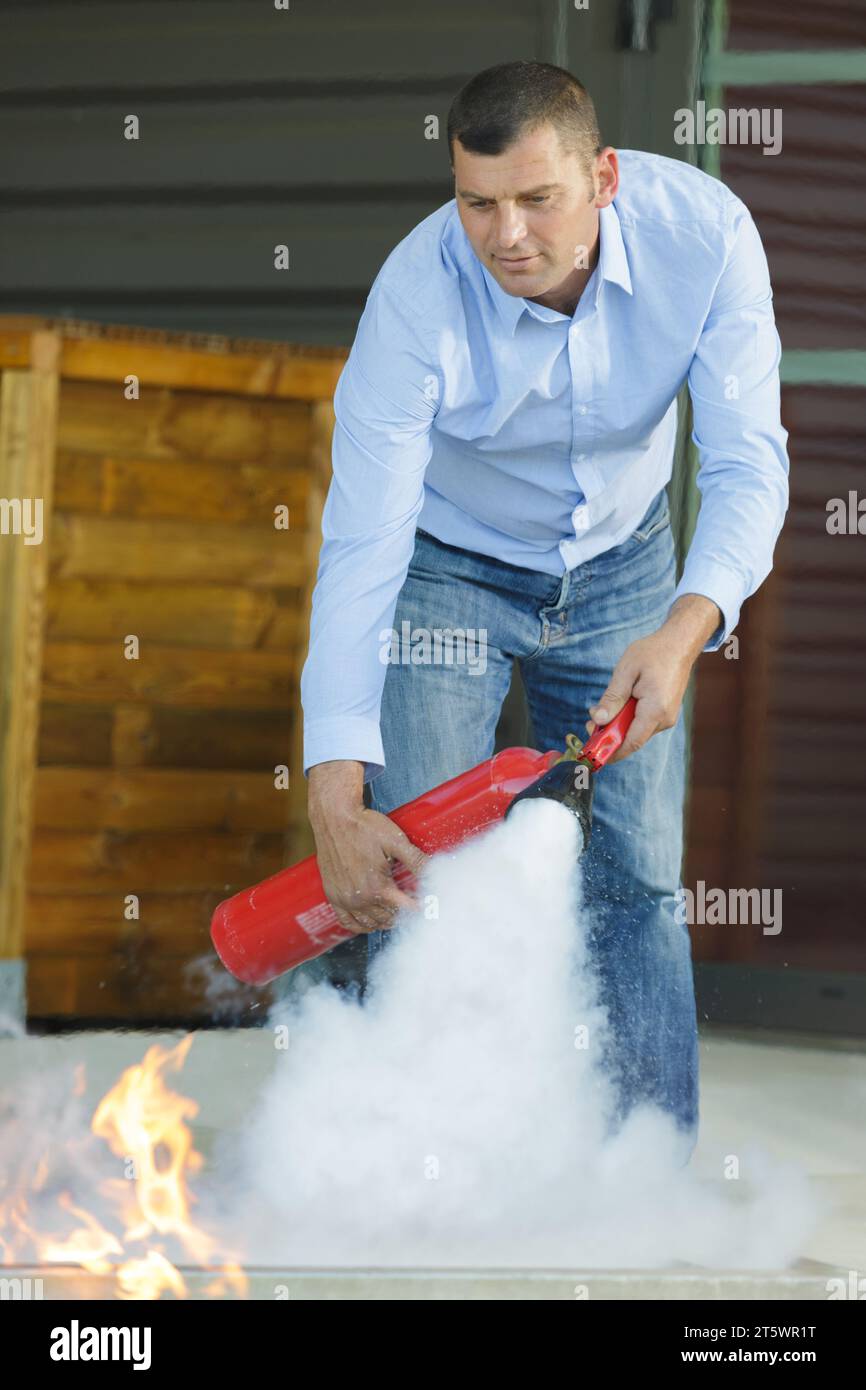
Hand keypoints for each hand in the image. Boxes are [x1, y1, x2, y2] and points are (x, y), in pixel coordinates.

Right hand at [308, 760, 427, 933]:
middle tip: (413, 904)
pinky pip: (347, 922)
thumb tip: (436, 873)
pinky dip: (361, 925)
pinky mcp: (333, 895)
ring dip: (385, 921)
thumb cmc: (364, 826)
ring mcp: (344, 899)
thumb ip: (416, 861)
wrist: (334, 818)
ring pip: (370, 924)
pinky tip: (371, 919)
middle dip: (403, 914)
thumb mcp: (395, 841)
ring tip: (396, 911)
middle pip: (389, 919)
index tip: (428, 905)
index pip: (406, 910)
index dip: (420, 908)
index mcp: (378, 887)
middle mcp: (360, 898)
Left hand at [586, 594, 720, 762]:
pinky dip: (628, 719)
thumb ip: (612, 698)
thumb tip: (598, 720)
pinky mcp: (666, 713)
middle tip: (592, 718)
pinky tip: (622, 702)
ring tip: (607, 704)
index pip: (631, 743)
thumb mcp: (626, 671)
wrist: (679, 644)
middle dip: (609, 734)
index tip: (592, 751)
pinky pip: (643, 724)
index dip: (610, 751)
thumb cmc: (653, 653)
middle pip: (632, 739)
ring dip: (618, 724)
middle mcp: (665, 719)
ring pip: (636, 732)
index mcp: (655, 710)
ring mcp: (667, 717)